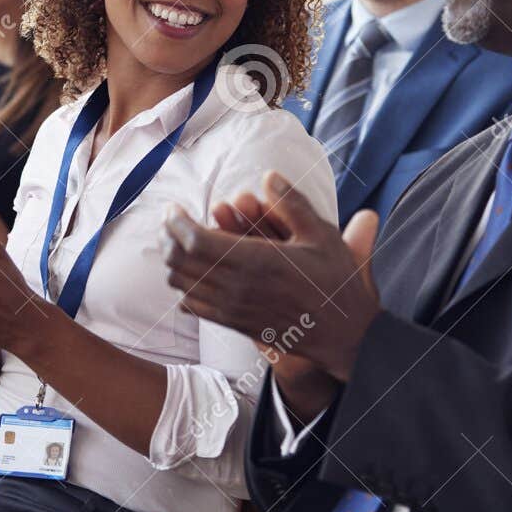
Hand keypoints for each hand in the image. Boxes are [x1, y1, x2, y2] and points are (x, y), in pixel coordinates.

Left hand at [164, 171, 381, 383]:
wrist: (343, 335)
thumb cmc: (336, 283)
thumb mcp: (322, 235)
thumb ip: (292, 204)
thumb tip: (268, 176)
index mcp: (257, 262)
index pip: (196, 242)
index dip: (177, 223)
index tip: (174, 208)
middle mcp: (238, 288)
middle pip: (181, 262)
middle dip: (168, 238)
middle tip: (170, 221)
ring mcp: (233, 309)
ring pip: (182, 285)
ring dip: (172, 261)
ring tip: (176, 242)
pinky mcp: (234, 324)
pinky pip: (193, 306)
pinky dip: (183, 286)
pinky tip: (191, 272)